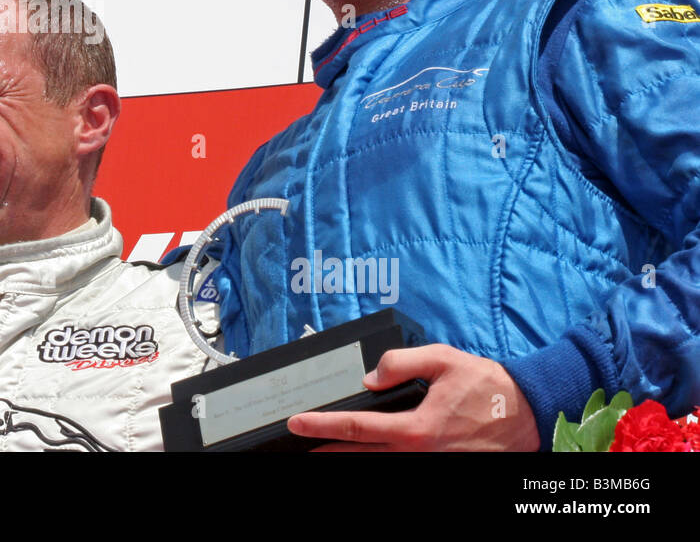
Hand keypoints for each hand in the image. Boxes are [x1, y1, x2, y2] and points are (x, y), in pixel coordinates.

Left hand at [286, 343, 539, 450]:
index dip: (322, 425)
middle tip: (299, 445)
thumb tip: (371, 377)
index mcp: (416, 428)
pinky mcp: (438, 464)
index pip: (357, 427)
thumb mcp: (444, 360)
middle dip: (326, 450)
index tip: (297, 424)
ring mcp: (430, 463)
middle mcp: (419, 453)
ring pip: (378, 463)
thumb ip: (402, 363)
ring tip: (323, 448)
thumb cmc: (487, 387)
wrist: (528, 415)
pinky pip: (398, 463)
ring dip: (348, 456)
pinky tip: (362, 449)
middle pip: (360, 455)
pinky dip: (375, 457)